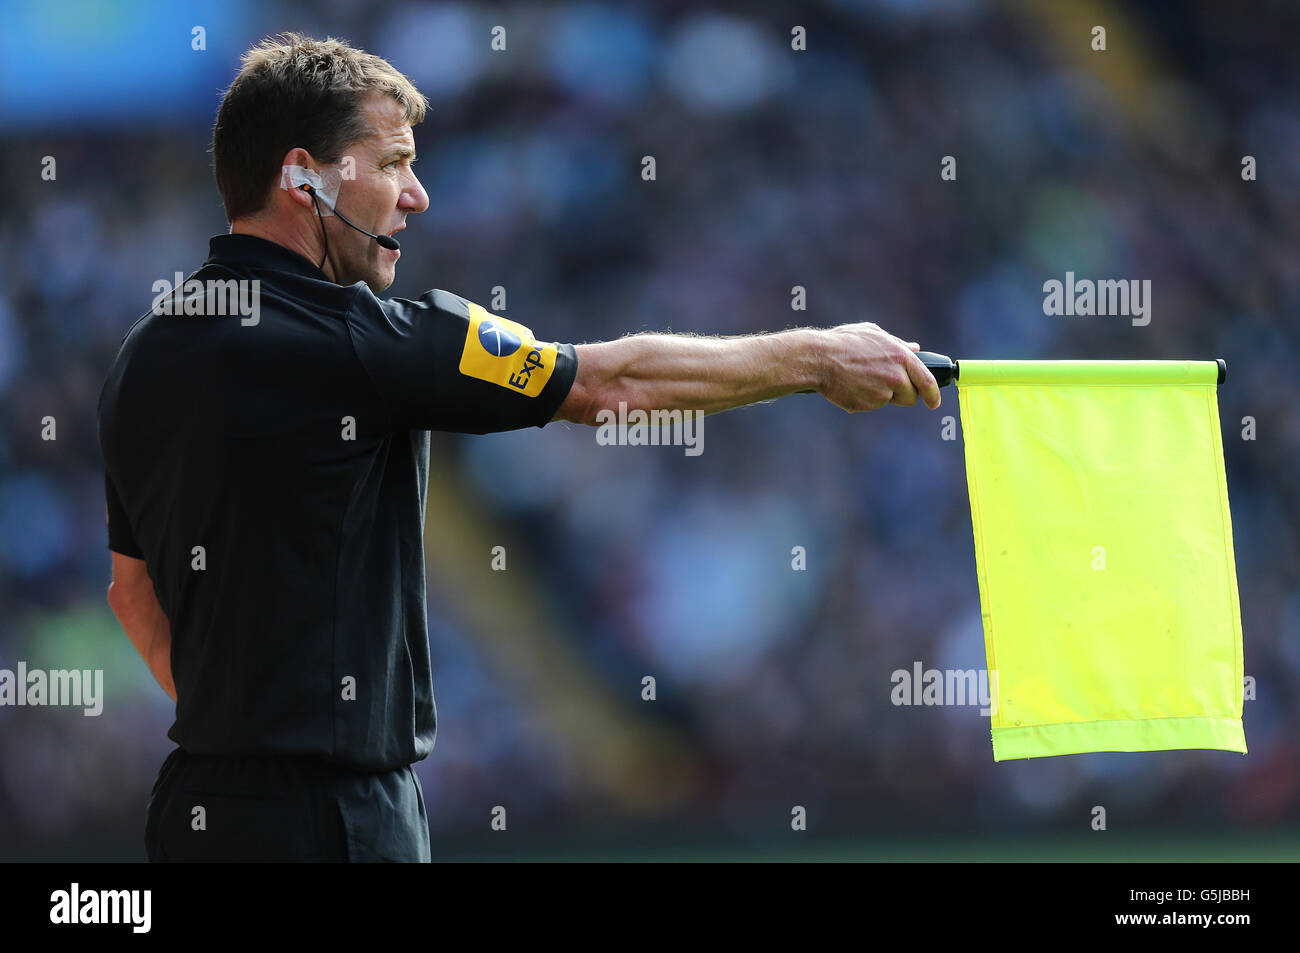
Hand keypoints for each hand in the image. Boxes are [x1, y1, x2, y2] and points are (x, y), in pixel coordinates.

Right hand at [814, 323, 941, 411]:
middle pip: (910, 397)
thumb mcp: (873, 334)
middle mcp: (895, 377)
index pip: (927, 382)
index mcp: (901, 357)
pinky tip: (850, 384)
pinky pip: (870, 405)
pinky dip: (863, 398)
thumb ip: (897, 343)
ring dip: (879, 394)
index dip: (933, 395)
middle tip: (886, 385)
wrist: (818, 359)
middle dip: (902, 395)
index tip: (934, 402)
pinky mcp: (866, 405)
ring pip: (888, 401)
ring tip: (860, 377)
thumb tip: (915, 348)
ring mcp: (881, 394)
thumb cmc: (844, 342)